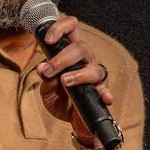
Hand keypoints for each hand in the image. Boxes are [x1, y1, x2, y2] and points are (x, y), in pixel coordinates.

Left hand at [34, 12, 114, 143]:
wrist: (72, 120)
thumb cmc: (60, 99)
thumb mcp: (47, 90)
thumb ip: (46, 78)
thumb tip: (43, 69)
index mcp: (70, 54)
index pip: (71, 30)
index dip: (61, 28)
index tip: (48, 40)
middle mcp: (85, 60)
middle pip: (81, 48)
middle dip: (62, 58)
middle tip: (49, 71)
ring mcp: (95, 75)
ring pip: (94, 68)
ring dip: (78, 74)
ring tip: (65, 82)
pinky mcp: (100, 92)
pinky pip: (106, 90)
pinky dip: (105, 93)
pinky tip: (104, 98)